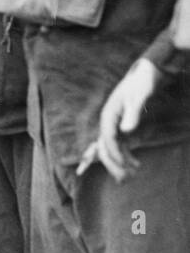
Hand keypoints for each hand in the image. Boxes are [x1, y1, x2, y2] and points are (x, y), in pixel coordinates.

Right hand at [92, 57, 161, 180]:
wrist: (146, 74)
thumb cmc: (143, 83)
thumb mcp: (140, 96)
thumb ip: (132, 113)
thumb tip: (126, 131)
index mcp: (108, 114)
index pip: (107, 138)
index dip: (115, 153)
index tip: (125, 165)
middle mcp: (108, 121)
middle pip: (105, 147)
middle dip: (113, 163)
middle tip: (125, 178)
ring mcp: (114, 125)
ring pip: (111, 149)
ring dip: (119, 163)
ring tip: (131, 176)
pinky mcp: (122, 127)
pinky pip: (119, 146)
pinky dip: (124, 156)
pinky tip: (134, 164)